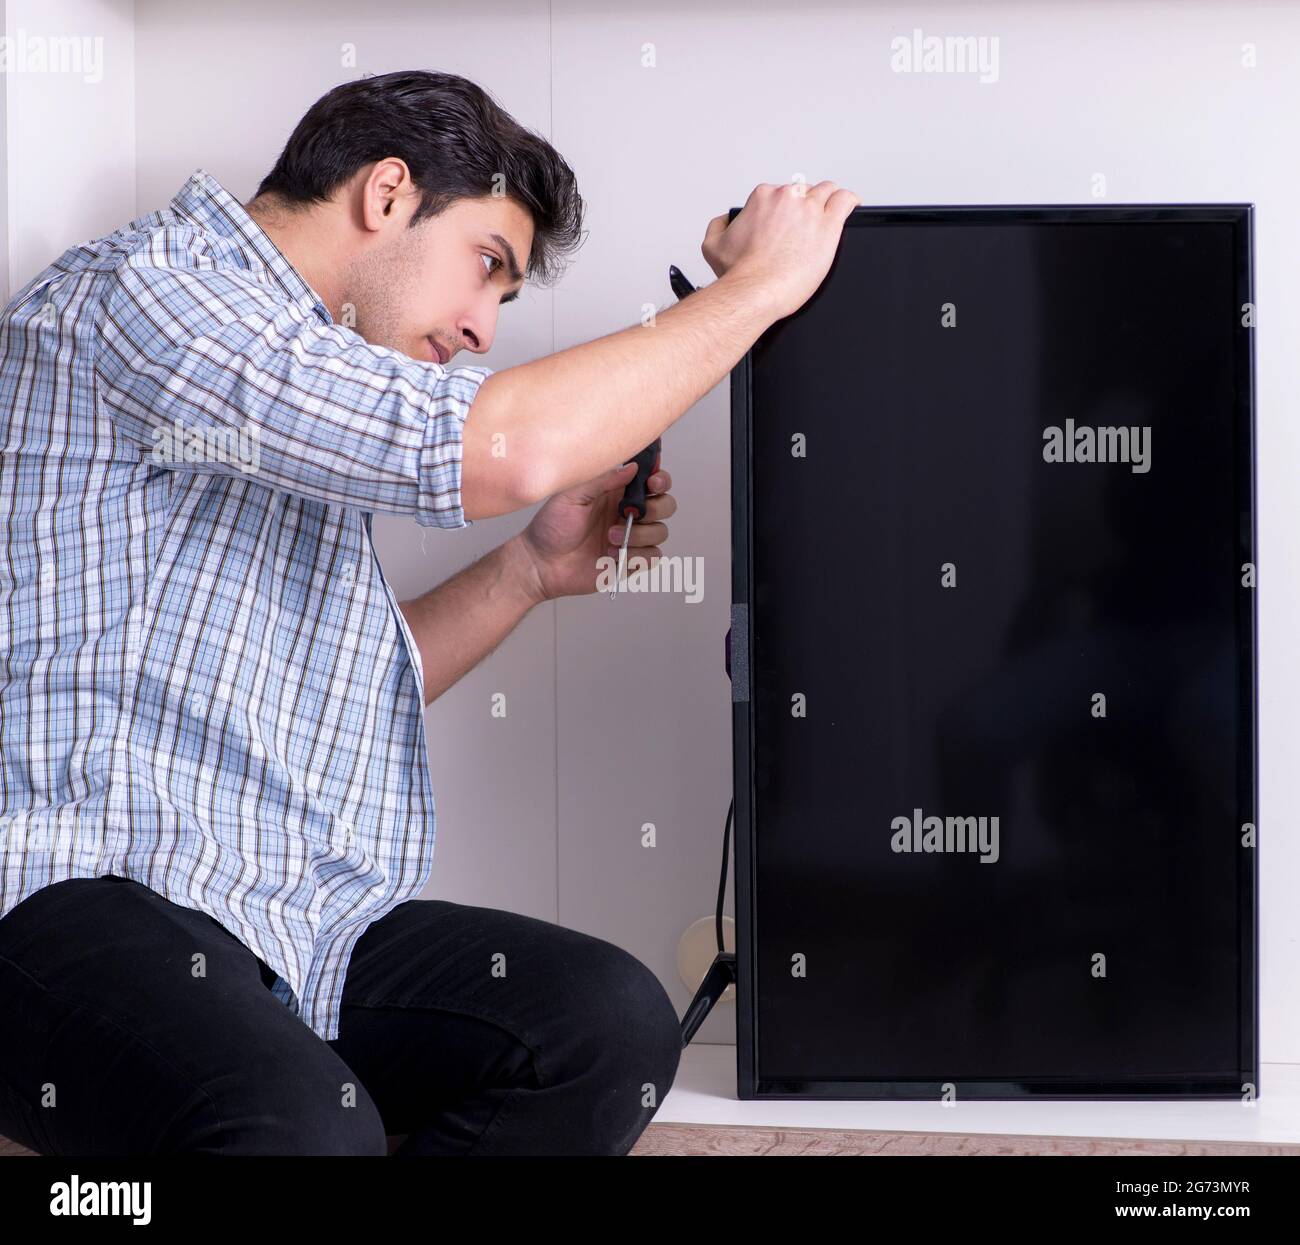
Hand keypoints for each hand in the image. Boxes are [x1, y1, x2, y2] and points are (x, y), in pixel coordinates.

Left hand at [514, 456, 675, 601]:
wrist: (541, 564)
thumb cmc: (551, 528)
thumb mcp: (571, 495)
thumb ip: (602, 480)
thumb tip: (631, 468)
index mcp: (616, 492)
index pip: (651, 480)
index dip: (660, 479)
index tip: (654, 482)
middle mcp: (627, 513)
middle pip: (665, 505)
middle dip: (656, 508)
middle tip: (631, 512)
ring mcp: (631, 537)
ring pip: (660, 532)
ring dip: (639, 534)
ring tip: (609, 537)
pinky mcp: (630, 560)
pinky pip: (652, 557)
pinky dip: (636, 556)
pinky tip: (612, 554)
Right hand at [702, 180, 859, 318]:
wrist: (755, 292)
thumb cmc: (739, 274)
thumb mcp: (712, 245)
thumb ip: (718, 225)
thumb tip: (725, 219)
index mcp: (763, 198)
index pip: (780, 193)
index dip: (784, 209)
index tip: (785, 222)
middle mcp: (788, 199)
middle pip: (804, 191)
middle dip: (805, 205)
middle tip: (805, 223)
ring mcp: (810, 211)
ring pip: (827, 192)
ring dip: (827, 201)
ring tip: (829, 213)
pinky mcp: (828, 226)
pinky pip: (846, 201)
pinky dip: (850, 202)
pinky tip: (850, 208)